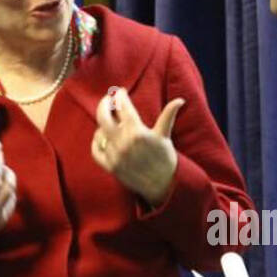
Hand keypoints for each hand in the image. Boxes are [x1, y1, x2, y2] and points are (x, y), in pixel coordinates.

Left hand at [90, 87, 185, 206]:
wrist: (162, 185)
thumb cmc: (165, 158)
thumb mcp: (165, 136)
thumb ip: (168, 115)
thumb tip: (180, 100)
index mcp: (137, 132)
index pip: (123, 106)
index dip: (120, 96)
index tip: (121, 91)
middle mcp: (123, 142)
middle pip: (103, 116)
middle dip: (104, 104)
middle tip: (108, 99)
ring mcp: (115, 155)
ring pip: (100, 132)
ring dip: (103, 123)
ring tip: (110, 119)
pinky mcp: (110, 166)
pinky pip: (96, 150)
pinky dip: (97, 141)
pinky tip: (102, 136)